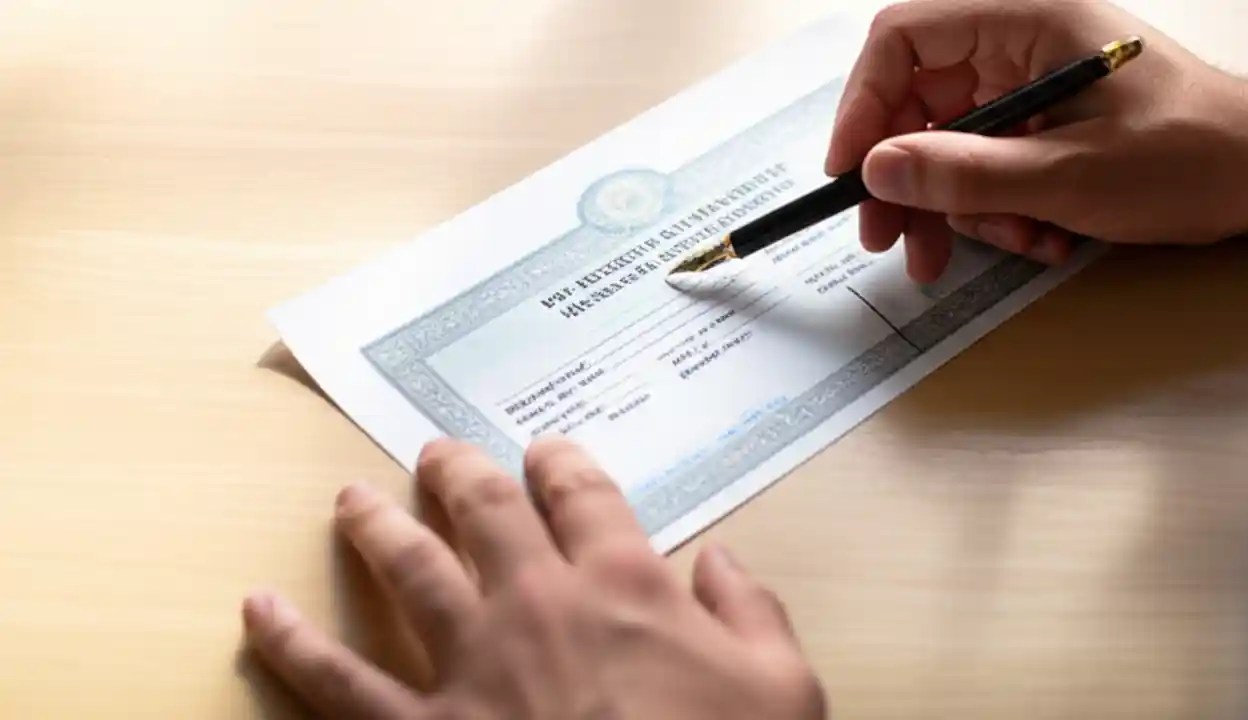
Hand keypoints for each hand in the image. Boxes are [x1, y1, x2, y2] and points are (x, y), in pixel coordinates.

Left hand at [241, 436, 824, 719]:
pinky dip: (291, 643)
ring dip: (375, 526)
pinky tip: (258, 611)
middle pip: (483, 508)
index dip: (561, 461)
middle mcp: (537, 603)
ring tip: (350, 499)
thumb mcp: (784, 691)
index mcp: (624, 583)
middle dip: (458, 471)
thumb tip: (723, 560)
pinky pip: (339, 681)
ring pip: (406, 568)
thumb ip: (754, 612)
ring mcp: (470, 663)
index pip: (582, 493)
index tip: (547, 450)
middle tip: (436, 452)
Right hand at [827, 0, 1247, 282]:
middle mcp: (1017, 46)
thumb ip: (966, 173)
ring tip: (984, 249)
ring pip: (946, 147)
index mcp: (1024, 20)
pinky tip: (1037, 238)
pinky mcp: (1038, 127)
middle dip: (905, 179)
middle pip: (916, 104)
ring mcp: (1027, 88)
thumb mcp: (1068, 175)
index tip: (851, 171)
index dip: (863, 104)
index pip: (905, 40)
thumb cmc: (1189, 155)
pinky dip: (995, 211)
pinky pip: (983, 168)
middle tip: (888, 239)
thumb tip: (878, 170)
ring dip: (955, 208)